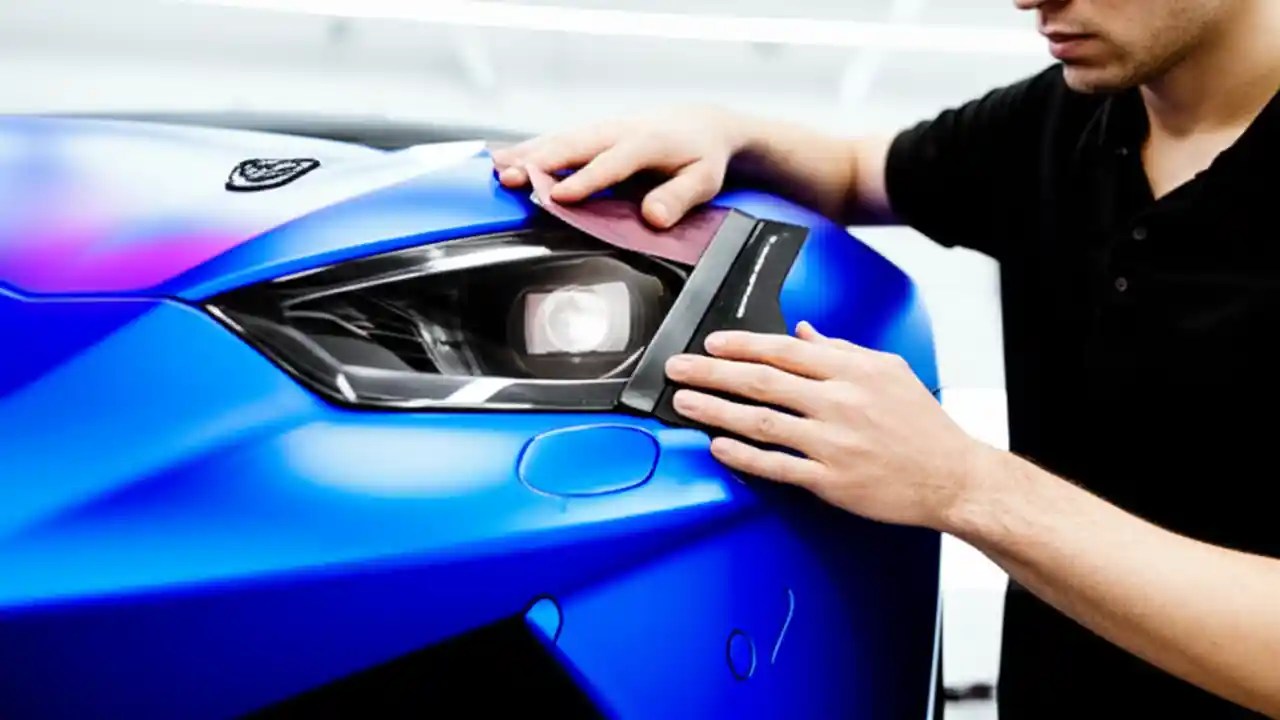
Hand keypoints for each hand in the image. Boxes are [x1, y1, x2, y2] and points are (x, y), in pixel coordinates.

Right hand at [490, 104, 747, 228]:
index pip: (612, 162)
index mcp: (647, 142)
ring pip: (560, 139)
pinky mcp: (592, 133)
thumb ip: (679, 197)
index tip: (560, 196)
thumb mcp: (704, 179)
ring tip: (497, 169)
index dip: (585, 179)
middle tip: (511, 178)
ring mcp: (602, 129)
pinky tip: (506, 159)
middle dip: (541, 161)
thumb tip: (654, 216)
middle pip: (575, 144)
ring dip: (527, 153)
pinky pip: (558, 140)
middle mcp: (619, 130)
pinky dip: (531, 149)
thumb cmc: (701, 155)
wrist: (700, 123)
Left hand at [662, 321, 991, 530]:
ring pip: (761, 422)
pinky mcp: (831, 480)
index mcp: (851, 371)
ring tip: (685, 404)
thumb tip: (801, 333)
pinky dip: (745, 455)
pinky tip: (719, 446)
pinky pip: (778, 465)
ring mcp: (833, 444)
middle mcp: (839, 403)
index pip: (783, 351)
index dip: (741, 345)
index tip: (710, 344)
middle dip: (712, 373)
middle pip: (761, 381)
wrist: (952, 477)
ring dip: (716, 410)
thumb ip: (840, 350)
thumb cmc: (921, 424)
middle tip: (678, 369)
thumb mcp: (888, 371)